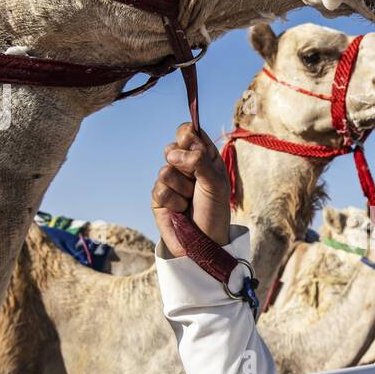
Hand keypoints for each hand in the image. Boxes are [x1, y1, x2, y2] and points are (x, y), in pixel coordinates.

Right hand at [151, 122, 230, 257]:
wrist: (205, 241)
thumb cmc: (215, 211)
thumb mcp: (215, 183)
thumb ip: (199, 162)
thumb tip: (171, 154)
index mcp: (203, 157)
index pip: (189, 132)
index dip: (188, 136)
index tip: (194, 147)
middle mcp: (185, 166)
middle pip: (172, 148)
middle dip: (185, 165)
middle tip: (197, 181)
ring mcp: (170, 180)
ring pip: (165, 170)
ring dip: (182, 189)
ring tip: (191, 200)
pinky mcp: (158, 196)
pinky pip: (159, 189)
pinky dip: (174, 201)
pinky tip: (180, 210)